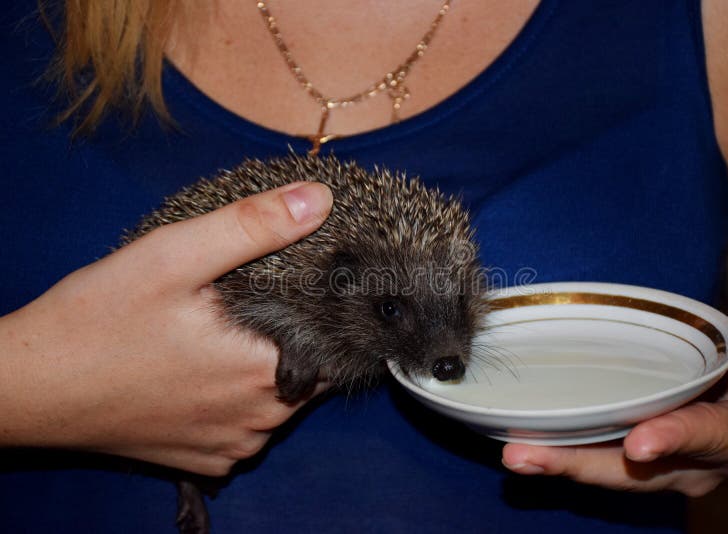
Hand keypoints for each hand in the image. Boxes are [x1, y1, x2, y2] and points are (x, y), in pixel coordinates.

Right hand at [0, 181, 332, 476]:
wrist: (29, 389)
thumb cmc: (96, 322)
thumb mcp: (174, 256)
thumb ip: (252, 227)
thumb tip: (318, 200)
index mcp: (265, 371)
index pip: (335, 342)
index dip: (325, 312)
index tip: (304, 288)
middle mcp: (259, 420)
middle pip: (313, 372)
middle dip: (298, 337)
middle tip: (258, 305)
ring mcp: (231, 446)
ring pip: (282, 402)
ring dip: (270, 370)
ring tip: (233, 334)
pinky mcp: (204, 460)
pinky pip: (246, 428)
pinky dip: (239, 401)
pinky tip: (207, 373)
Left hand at [502, 292, 727, 495]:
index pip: (708, 438)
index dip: (674, 438)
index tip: (638, 442)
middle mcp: (699, 462)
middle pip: (638, 471)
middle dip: (582, 465)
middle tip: (528, 457)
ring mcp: (664, 462)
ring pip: (609, 470)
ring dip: (561, 462)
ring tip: (515, 456)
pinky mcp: (637, 453)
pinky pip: (599, 456)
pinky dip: (563, 451)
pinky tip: (524, 443)